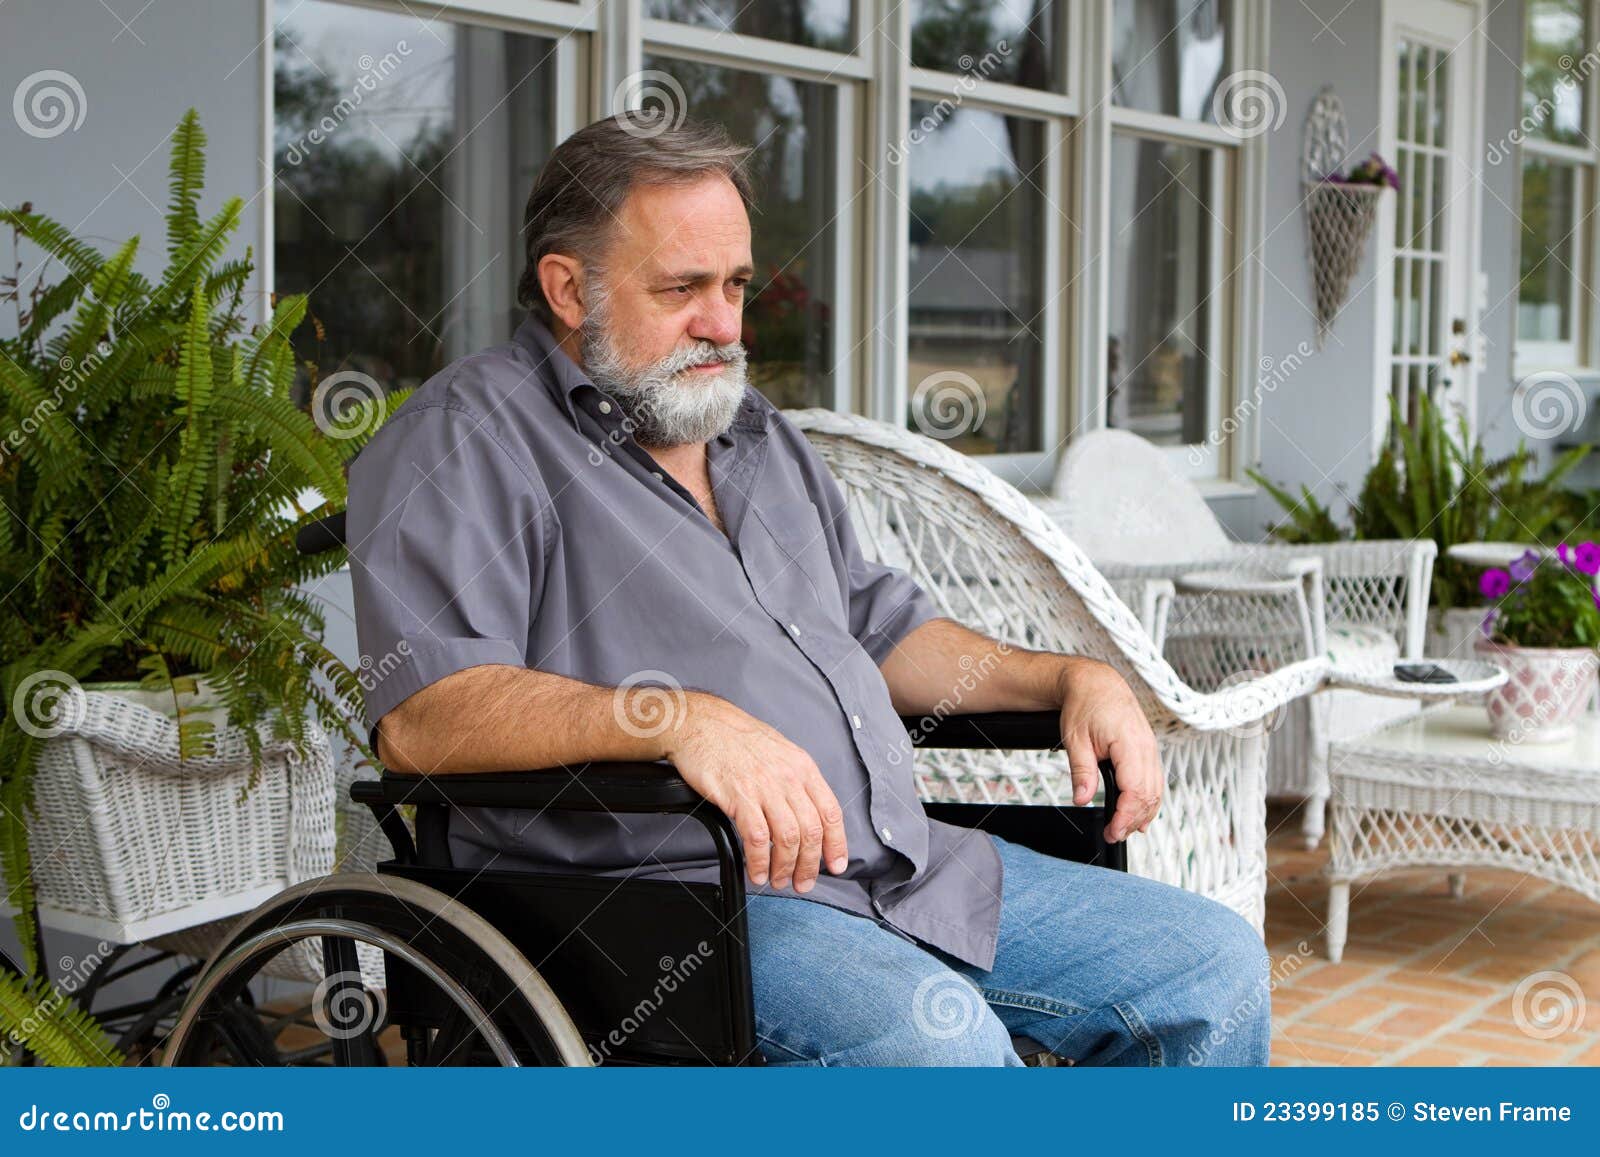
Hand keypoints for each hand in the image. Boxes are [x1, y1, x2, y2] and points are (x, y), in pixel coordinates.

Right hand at [662, 693, 847, 892]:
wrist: (701, 724)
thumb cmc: (737, 739)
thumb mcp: (780, 752)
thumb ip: (796, 781)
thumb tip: (808, 814)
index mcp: (803, 767)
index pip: (831, 812)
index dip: (837, 844)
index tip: (836, 866)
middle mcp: (788, 778)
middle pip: (811, 831)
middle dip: (810, 865)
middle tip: (802, 882)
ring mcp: (764, 787)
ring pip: (787, 838)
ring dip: (785, 867)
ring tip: (777, 880)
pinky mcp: (739, 796)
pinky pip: (757, 838)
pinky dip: (759, 861)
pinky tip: (755, 871)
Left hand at [1055, 657, 1162, 841]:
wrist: (1096, 682)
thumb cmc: (1086, 705)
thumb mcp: (1075, 739)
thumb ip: (1082, 771)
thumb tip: (1082, 799)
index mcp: (1129, 743)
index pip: (1135, 790)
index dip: (1125, 816)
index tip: (1112, 831)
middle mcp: (1146, 747)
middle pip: (1149, 795)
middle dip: (1132, 820)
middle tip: (1112, 835)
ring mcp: (1150, 748)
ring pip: (1156, 790)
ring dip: (1142, 813)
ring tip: (1123, 829)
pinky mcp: (1148, 750)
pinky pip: (1155, 780)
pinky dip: (1149, 800)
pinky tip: (1140, 815)